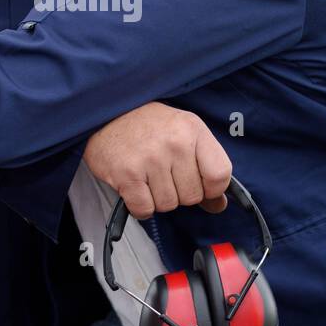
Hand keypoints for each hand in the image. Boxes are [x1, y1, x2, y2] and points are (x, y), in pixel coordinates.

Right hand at [83, 101, 230, 221]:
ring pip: (168, 205)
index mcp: (193, 130)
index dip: (212, 190)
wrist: (105, 114)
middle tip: (164, 174)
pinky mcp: (127, 174)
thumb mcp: (184, 134)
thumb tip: (217, 204)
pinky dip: (140, 207)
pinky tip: (136, 188)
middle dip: (180, 193)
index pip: (219, 175)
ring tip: (147, 177)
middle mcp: (175, 143)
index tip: (201, 187)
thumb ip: (205, 166)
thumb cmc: (148, 126)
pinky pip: (144, 210)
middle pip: (193, 196)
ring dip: (157, 199)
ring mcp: (150, 158)